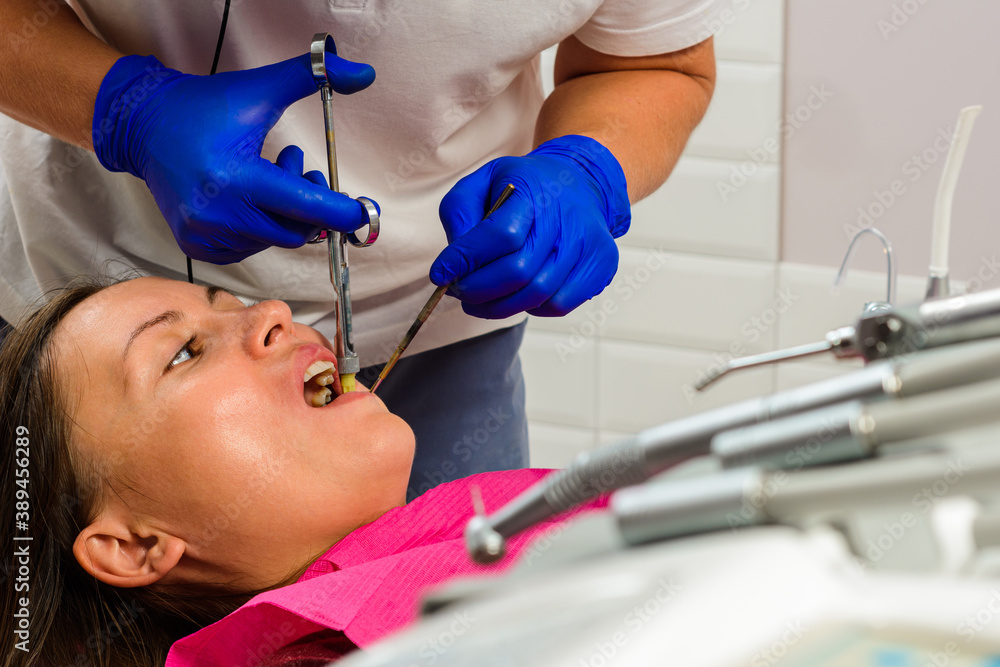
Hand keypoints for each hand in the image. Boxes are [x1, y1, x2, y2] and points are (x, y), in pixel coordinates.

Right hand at [92, 42, 376, 263]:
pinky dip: (260, 227)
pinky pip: (249, 248)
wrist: (144, 124)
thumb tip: (363, 74)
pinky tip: (249, 198)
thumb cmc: (204, 108)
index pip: (304, 206)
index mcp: (234, 176)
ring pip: (273, 240)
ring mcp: (203, 233)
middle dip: (308, 204)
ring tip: (267, 173)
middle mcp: (217, 212)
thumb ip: (314, 76)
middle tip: (298, 165)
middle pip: (294, 230)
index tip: (363, 211)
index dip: (340, 211)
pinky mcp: (195, 244)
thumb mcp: (262, 88)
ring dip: (282, 213)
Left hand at [430, 135, 630, 318]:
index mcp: (534, 190)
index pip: (499, 234)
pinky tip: (518, 295)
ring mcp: (589, 243)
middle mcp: (567, 216)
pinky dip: (531, 308)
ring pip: (536, 295)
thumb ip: (460, 214)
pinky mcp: (601, 265)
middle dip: (478, 290)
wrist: (581, 182)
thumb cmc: (525, 187)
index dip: (466, 260)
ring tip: (479, 301)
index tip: (440, 275)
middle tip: (459, 292)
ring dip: (498, 306)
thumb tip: (454, 262)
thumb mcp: (482, 182)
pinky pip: (558, 305)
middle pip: (517, 271)